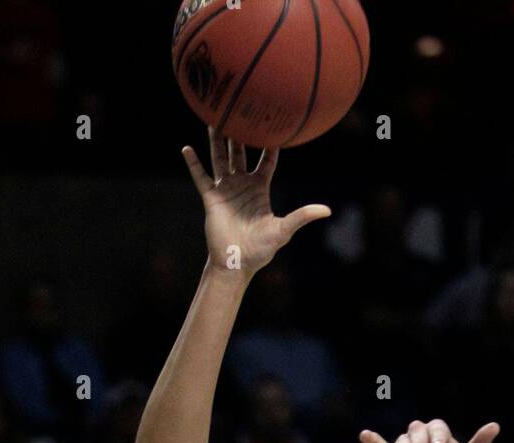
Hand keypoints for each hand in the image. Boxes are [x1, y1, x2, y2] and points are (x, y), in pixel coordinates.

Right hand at [182, 129, 330, 277]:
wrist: (237, 262)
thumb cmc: (261, 249)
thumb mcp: (284, 229)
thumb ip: (302, 216)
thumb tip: (327, 210)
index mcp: (260, 188)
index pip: (267, 160)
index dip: (270, 144)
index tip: (272, 123)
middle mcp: (242, 184)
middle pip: (240, 152)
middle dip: (240, 133)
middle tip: (240, 110)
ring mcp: (226, 189)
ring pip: (220, 158)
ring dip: (216, 140)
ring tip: (214, 119)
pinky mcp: (211, 198)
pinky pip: (201, 177)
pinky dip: (193, 163)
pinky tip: (186, 149)